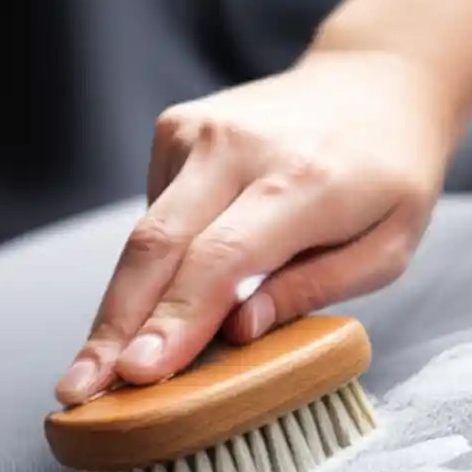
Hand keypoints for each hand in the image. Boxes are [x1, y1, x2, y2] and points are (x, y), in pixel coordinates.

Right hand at [55, 49, 461, 404]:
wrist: (377, 82)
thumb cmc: (391, 176)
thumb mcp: (388, 247)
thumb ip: (315, 286)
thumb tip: (238, 328)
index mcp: (306, 181)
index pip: (223, 257)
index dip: (178, 319)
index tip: (139, 373)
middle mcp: (243, 148)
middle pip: (160, 246)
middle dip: (117, 325)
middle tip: (80, 389)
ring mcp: (202, 130)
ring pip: (145, 232)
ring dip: (119, 305)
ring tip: (93, 370)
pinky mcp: (177, 127)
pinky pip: (157, 211)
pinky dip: (159, 259)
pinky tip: (181, 278)